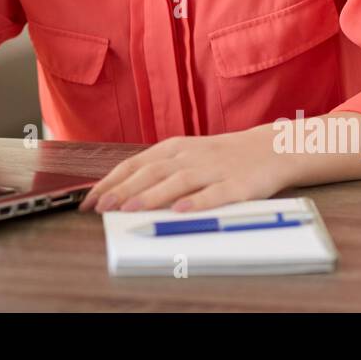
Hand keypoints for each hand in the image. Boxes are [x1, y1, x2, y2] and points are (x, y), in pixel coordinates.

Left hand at [79, 129, 295, 212]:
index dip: (110, 182)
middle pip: (150, 172)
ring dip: (151, 196)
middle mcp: (190, 156)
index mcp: (174, 148)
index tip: (89, 200)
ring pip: (177, 182)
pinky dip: (197, 202)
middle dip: (122, 191)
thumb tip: (124, 192)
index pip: (134, 164)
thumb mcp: (187, 155)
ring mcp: (213, 169)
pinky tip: (180, 211)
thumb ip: (159, 171)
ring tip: (129, 210)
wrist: (271, 148)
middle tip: (100, 208)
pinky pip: (215, 194)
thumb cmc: (222, 156)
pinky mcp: (237, 184)